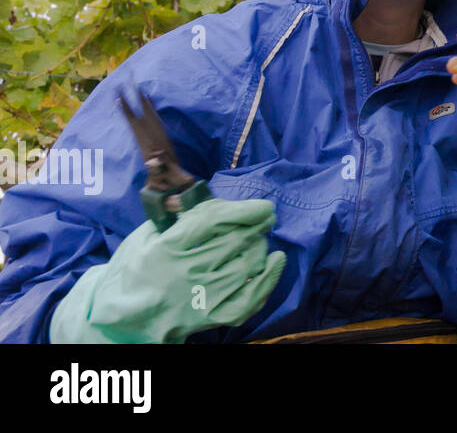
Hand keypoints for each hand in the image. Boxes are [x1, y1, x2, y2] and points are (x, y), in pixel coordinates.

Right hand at [50, 198, 285, 343]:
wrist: (118, 318)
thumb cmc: (134, 270)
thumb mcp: (147, 236)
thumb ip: (180, 218)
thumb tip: (216, 202)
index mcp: (167, 248)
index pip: (213, 221)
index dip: (243, 210)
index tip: (262, 206)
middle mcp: (185, 272)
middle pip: (235, 241)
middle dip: (257, 225)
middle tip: (265, 218)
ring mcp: (199, 297)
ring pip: (246, 265)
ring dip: (260, 247)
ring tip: (260, 238)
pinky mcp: (209, 317)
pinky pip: (249, 299)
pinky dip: (268, 279)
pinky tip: (276, 261)